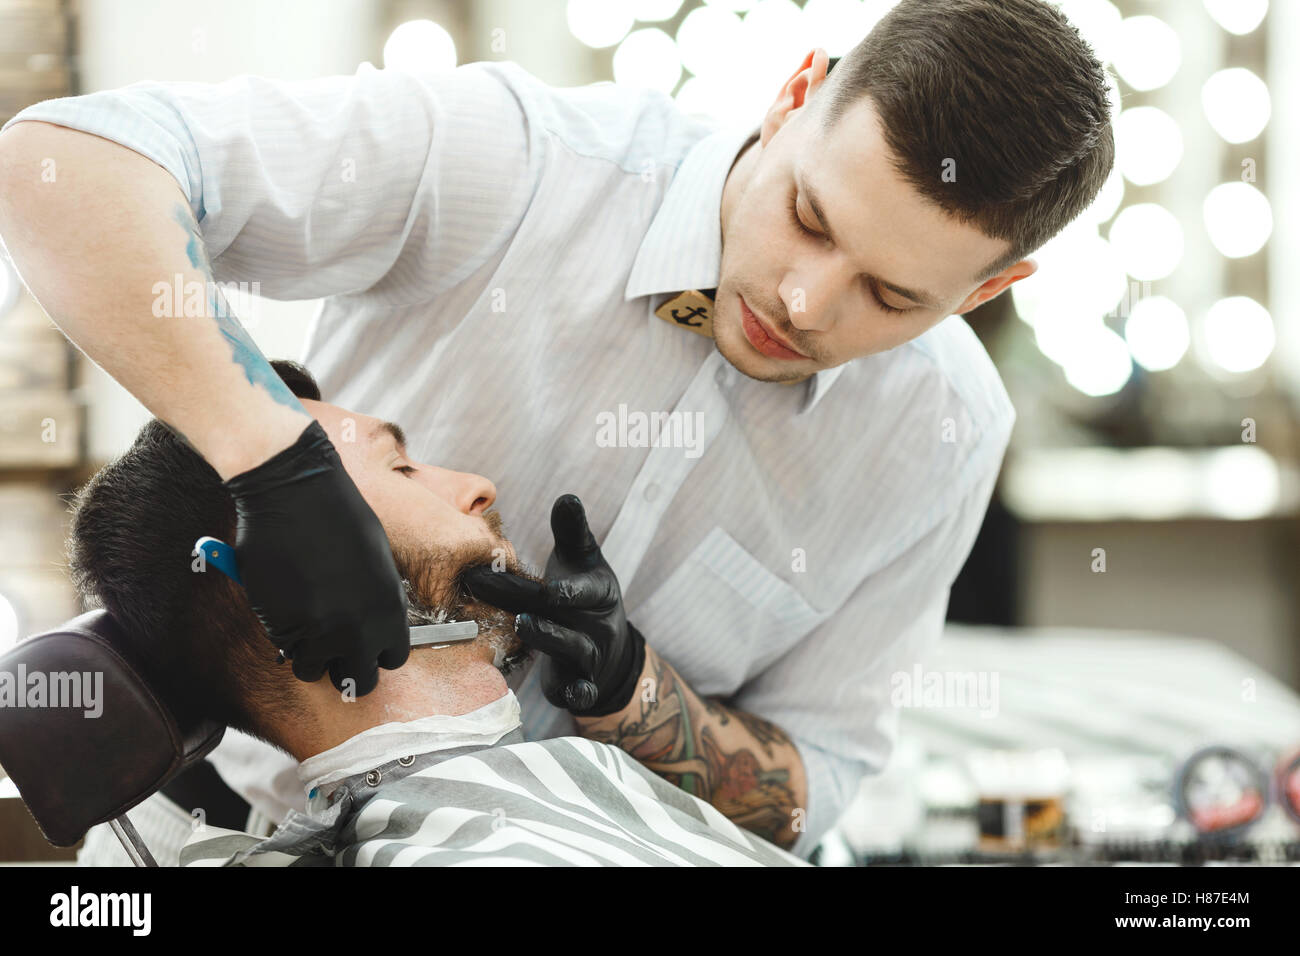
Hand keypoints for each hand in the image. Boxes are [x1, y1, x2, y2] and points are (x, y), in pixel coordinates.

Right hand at [223, 419, 409, 694]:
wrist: (296, 493)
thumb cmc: (339, 516)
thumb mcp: (377, 562)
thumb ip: (376, 601)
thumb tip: (367, 627)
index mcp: (391, 611)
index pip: (392, 659)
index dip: (375, 652)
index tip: (362, 644)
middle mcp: (360, 630)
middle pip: (358, 681)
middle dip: (345, 669)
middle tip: (332, 651)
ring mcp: (320, 633)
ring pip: (313, 671)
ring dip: (308, 654)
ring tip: (305, 621)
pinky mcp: (283, 627)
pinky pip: (284, 649)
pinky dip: (283, 634)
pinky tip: (286, 602)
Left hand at [462, 494, 643, 716]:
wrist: (610, 645)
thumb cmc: (583, 594)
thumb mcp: (584, 562)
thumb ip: (572, 533)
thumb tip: (567, 496)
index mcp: (596, 591)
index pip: (577, 587)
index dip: (562, 585)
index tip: (540, 579)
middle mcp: (594, 623)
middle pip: (560, 612)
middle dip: (525, 597)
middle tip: (483, 584)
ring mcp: (589, 655)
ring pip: (571, 650)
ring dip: (548, 638)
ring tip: (522, 624)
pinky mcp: (580, 682)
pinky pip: (581, 690)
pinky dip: (577, 694)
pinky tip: (567, 695)